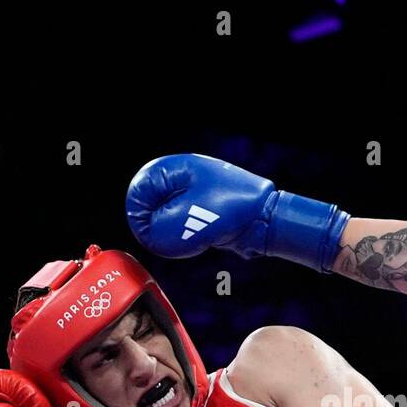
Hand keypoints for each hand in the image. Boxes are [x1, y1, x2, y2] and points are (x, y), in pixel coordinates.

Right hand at [126, 153, 349, 271]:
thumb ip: (160, 227)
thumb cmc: (232, 211)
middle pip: (153, 204)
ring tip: (197, 235)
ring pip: (169, 217)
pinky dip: (188, 234)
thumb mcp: (189, 219)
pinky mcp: (204, 208)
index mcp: (176, 168)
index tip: (151, 232)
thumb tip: (146, 232)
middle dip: (162, 224)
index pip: (140, 189)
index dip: (141, 215)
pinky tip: (204, 238)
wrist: (267, 218)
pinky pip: (185, 224)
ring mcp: (194, 192)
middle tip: (181, 235)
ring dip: (176, 231)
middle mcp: (183, 176)